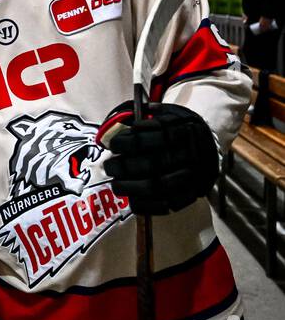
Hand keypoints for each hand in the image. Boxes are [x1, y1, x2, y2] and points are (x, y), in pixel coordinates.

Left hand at [97, 102, 219, 214]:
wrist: (209, 148)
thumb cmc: (180, 130)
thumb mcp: (169, 114)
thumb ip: (146, 116)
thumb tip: (117, 125)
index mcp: (183, 131)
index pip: (149, 138)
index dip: (126, 142)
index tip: (113, 145)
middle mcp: (190, 154)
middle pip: (150, 164)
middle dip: (123, 167)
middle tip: (110, 166)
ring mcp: (193, 176)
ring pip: (155, 186)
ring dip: (129, 187)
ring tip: (116, 184)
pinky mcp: (191, 194)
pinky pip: (164, 205)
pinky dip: (144, 204)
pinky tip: (131, 199)